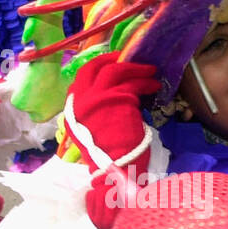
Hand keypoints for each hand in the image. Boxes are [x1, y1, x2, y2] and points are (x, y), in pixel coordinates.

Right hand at [62, 52, 161, 228]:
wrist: (115, 169)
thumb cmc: (108, 158)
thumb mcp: (93, 133)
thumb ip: (95, 115)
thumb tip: (110, 99)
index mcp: (73, 110)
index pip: (80, 80)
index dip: (96, 69)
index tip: (109, 64)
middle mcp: (80, 101)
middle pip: (94, 68)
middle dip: (111, 60)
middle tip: (126, 58)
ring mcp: (96, 97)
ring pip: (116, 71)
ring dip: (135, 69)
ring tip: (150, 73)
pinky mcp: (116, 98)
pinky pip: (132, 83)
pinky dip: (145, 82)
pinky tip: (154, 85)